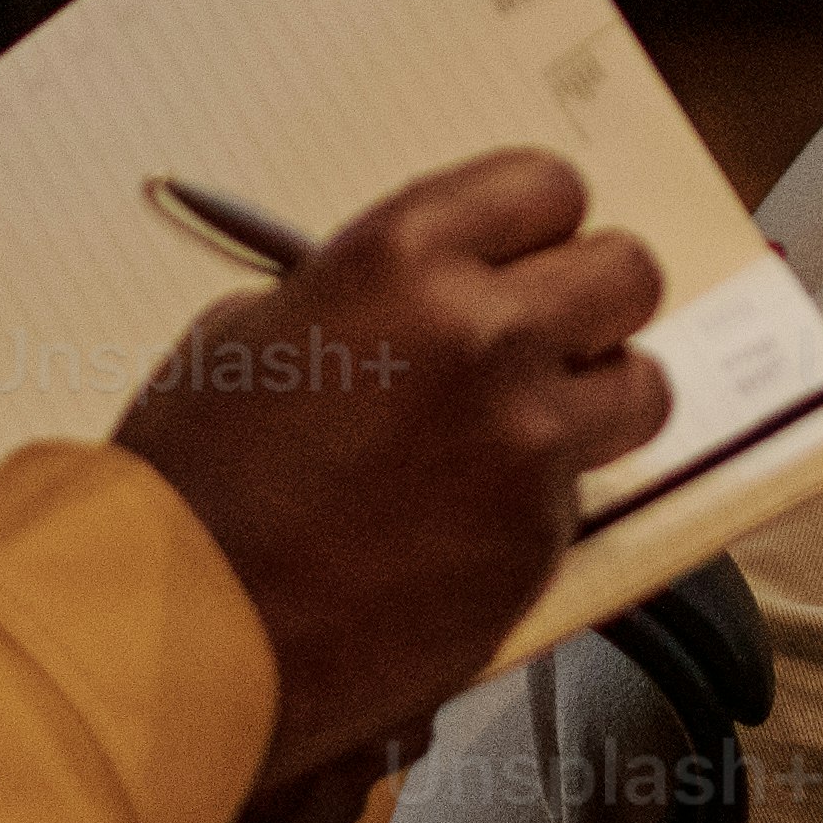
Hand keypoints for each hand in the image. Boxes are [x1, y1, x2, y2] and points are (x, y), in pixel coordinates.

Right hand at [110, 149, 671, 822]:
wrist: (181, 634)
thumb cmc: (188, 497)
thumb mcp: (250, 339)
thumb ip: (358, 303)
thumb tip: (412, 306)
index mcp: (404, 260)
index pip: (545, 188)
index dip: (538, 226)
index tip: (529, 252)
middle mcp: (483, 336)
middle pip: (624, 274)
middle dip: (593, 303)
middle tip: (552, 336)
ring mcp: (524, 442)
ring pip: (640, 389)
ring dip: (597, 404)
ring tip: (528, 436)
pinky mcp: (539, 540)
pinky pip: (586, 498)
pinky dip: (543, 505)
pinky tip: (466, 526)